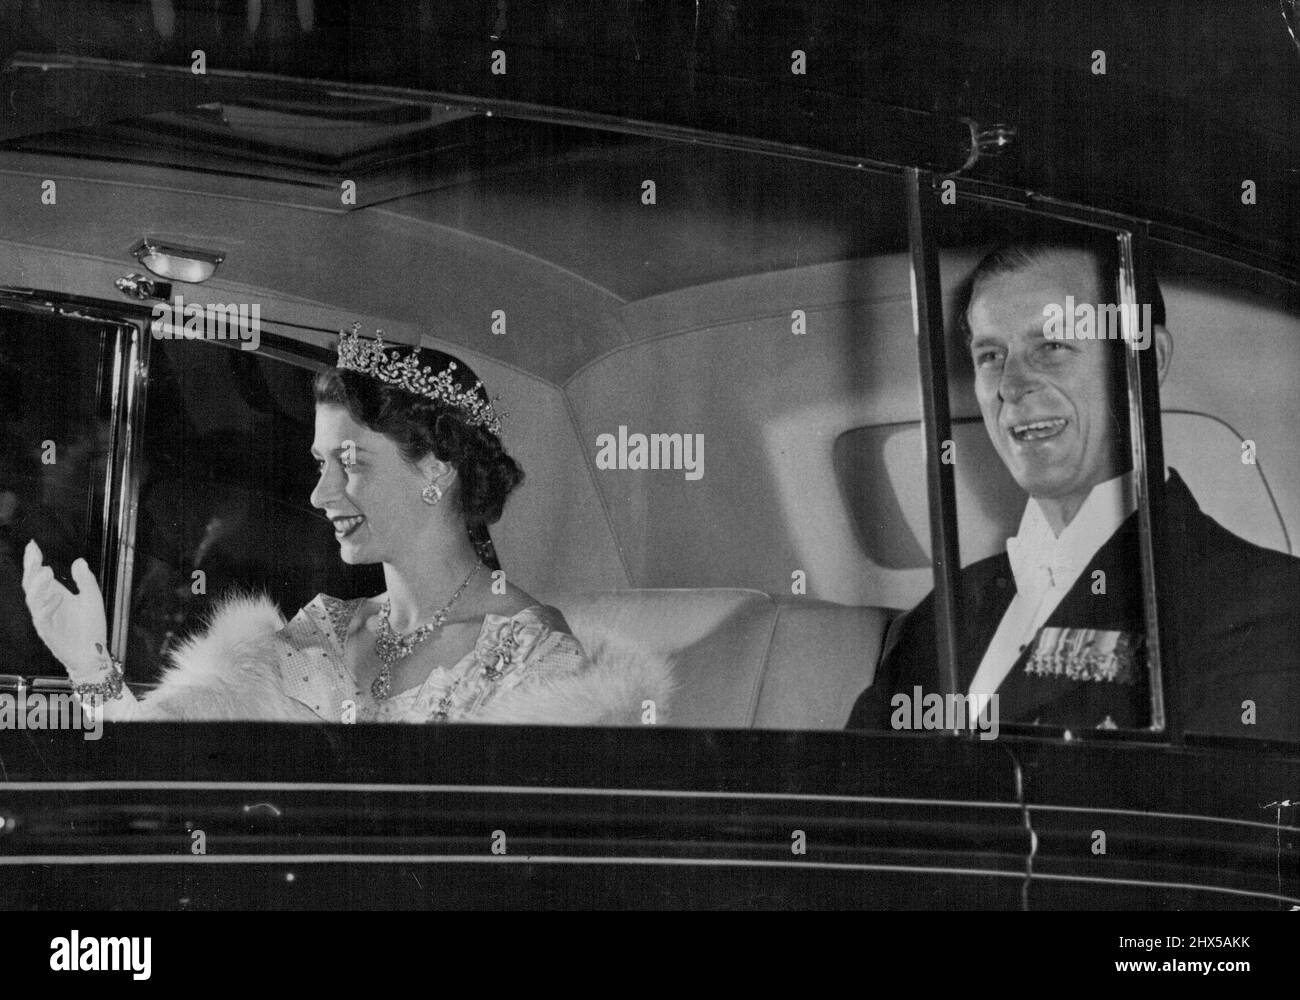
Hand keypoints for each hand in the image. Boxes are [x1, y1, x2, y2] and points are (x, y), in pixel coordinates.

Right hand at [22, 540, 108, 677]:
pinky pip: (42, 617)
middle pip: (31, 583)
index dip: (33, 560)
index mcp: (54, 594)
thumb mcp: (92, 598)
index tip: (32, 545)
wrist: (92, 652)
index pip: (38, 574)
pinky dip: (47, 605)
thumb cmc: (90, 626)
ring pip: (33, 599)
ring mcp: (44, 617)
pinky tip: (57, 595)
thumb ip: (85, 580)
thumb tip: (79, 561)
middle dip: (30, 568)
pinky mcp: (47, 631)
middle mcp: (46, 604)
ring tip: (46, 571)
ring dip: (38, 584)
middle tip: (33, 553)